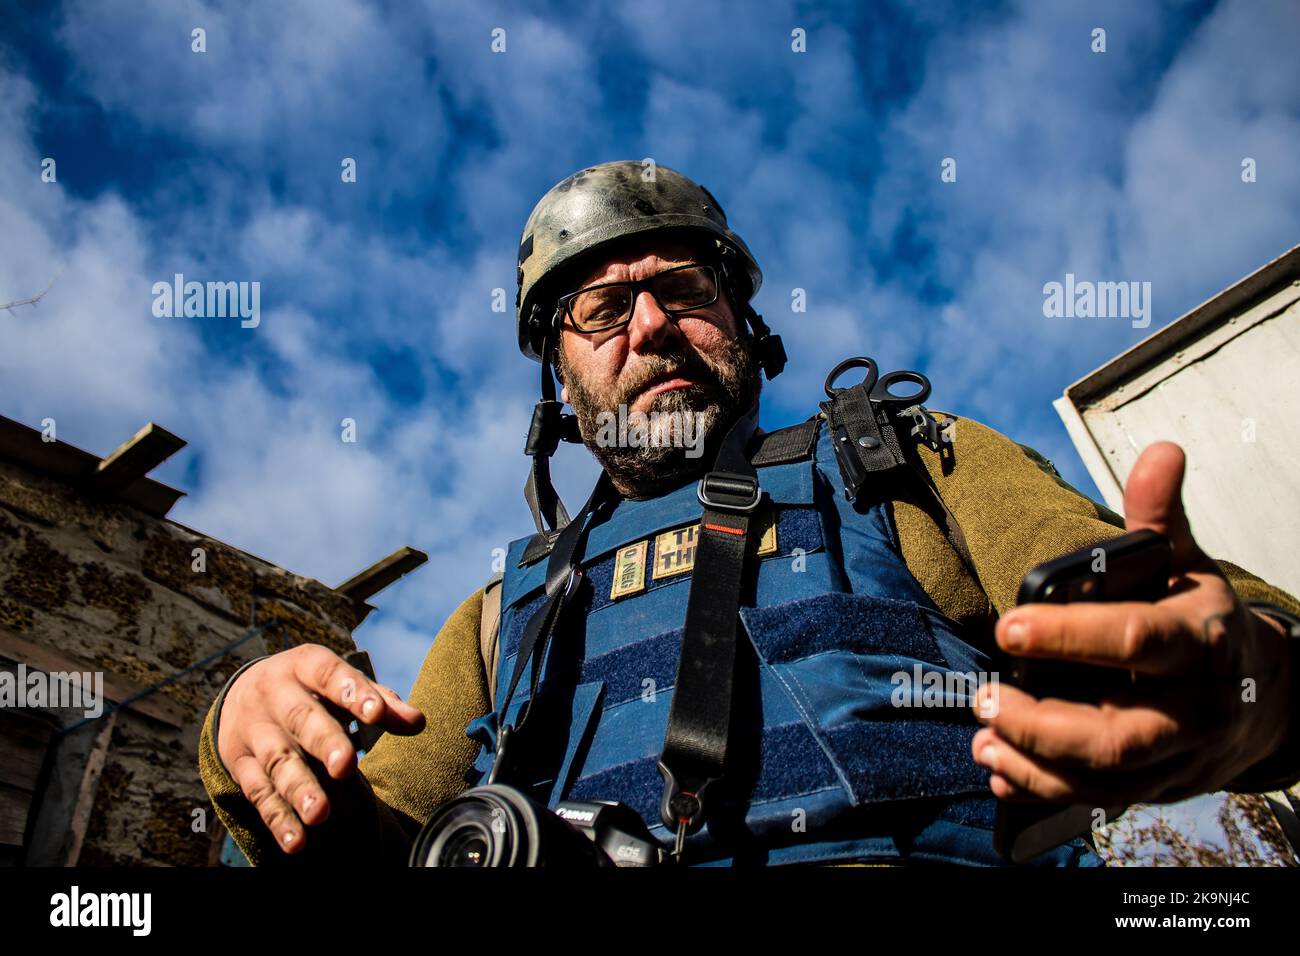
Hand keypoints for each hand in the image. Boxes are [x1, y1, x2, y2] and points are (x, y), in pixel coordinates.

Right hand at [216, 644, 424, 852]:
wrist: (238, 693)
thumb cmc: (309, 689)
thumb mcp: (339, 683)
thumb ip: (379, 701)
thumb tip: (418, 722)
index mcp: (304, 665)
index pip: (329, 674)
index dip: (353, 692)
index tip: (376, 713)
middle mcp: (274, 694)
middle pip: (301, 718)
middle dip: (324, 742)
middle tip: (345, 766)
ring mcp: (254, 729)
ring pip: (278, 760)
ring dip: (299, 788)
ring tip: (320, 814)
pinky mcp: (238, 763)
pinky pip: (259, 793)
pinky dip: (277, 819)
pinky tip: (296, 841)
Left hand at [971, 441, 1291, 806]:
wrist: (1265, 694)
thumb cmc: (1203, 621)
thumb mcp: (1187, 563)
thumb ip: (1158, 516)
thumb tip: (1161, 452)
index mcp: (1200, 640)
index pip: (1136, 641)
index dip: (1071, 636)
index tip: (1008, 628)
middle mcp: (1196, 706)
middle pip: (1120, 731)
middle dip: (1043, 723)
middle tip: (985, 698)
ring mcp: (1180, 755)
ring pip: (1106, 776)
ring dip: (1035, 764)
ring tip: (984, 739)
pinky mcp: (1160, 786)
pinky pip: (1101, 800)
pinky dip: (1045, 791)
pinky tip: (1002, 770)